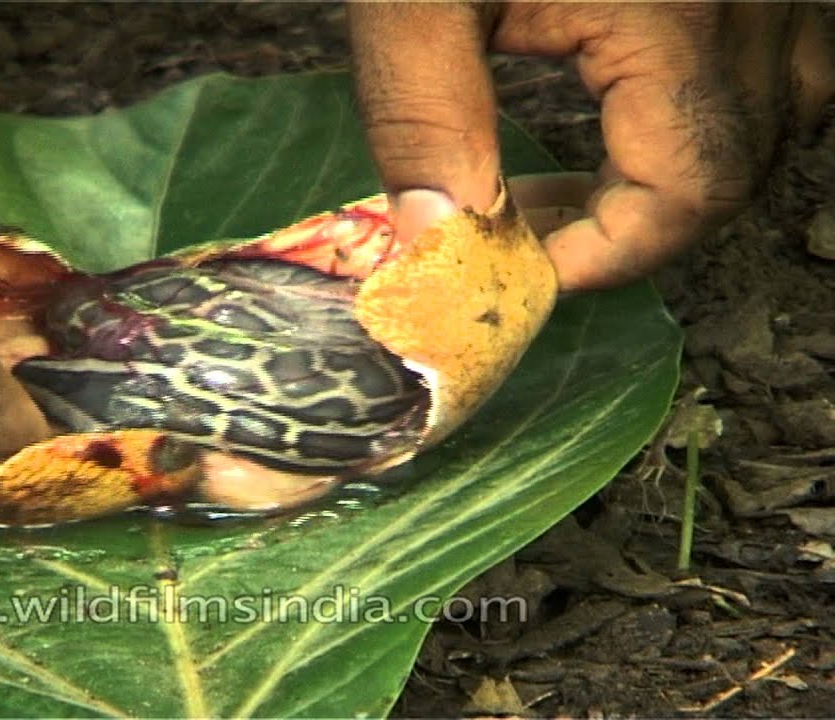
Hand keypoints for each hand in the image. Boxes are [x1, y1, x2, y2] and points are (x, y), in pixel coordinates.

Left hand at [349, 2, 834, 289]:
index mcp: (680, 16)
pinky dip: (695, 108)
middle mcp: (761, 1)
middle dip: (624, 225)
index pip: (690, 193)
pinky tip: (617, 97)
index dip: (608, 253)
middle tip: (520, 223)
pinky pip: (771, 59)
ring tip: (556, 176)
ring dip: (663, 173)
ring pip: (766, 122)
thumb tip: (433, 243)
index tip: (521, 262)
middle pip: (732, 171)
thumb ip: (423, 114)